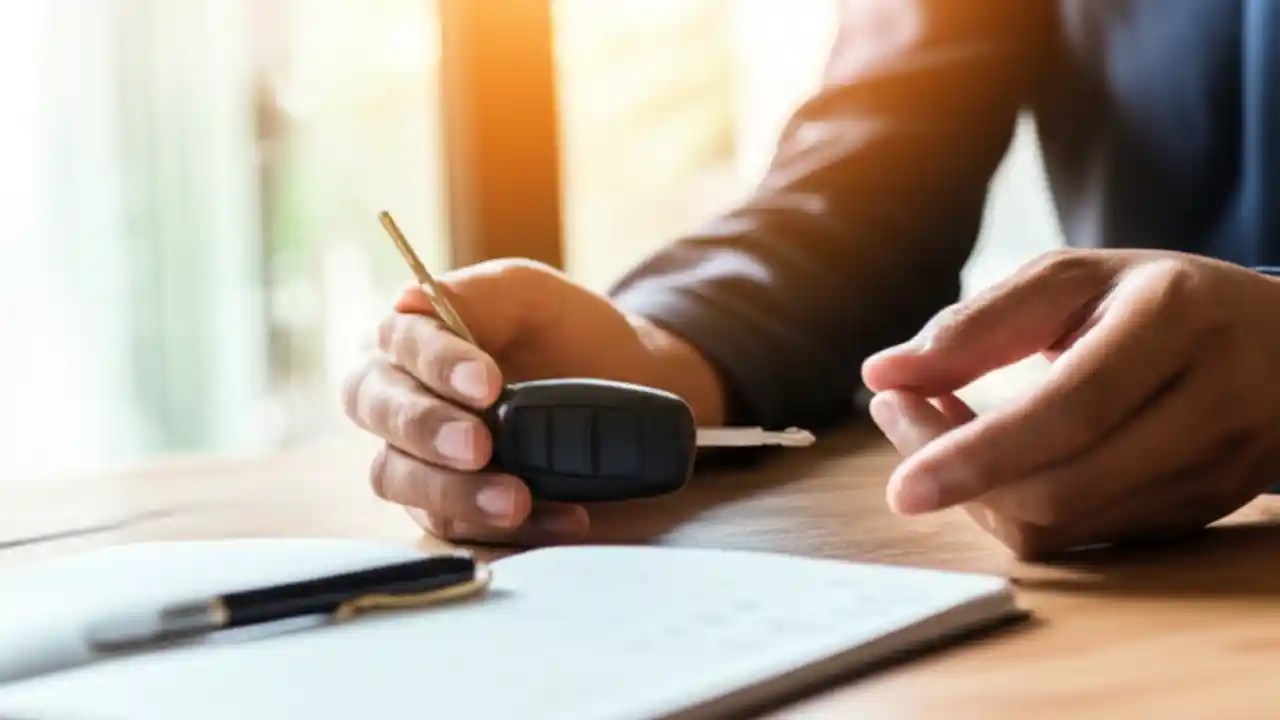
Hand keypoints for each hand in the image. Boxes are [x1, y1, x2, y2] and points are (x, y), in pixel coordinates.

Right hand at [342, 259, 724, 544]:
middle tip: (479, 445)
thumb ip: (480, 294)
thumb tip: (410, 299)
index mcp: (410, 336)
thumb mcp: (534, 297)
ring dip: (457, 493)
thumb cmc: (567, 331)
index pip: (399, 344)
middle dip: (428, 431)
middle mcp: (397, 396)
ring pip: (402, 479)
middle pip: (381, 413)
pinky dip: (510, 529)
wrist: (626, 388)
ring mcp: (416, 458)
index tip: (489, 384)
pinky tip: (564, 517)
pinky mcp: (446, 510)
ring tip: (517, 499)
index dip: (437, 364)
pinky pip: (456, 530)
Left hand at [862, 249, 1279, 557]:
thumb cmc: (1158, 300)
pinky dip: (1014, 505)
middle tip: (899, 418)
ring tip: (937, 429)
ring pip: (1064, 524)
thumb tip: (884, 372)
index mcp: (1176, 321)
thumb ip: (980, 323)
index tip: (897, 482)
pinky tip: (989, 457)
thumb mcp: (1075, 279)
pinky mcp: (1198, 514)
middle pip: (1061, 486)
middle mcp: (1209, 403)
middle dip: (959, 474)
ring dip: (977, 491)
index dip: (975, 453)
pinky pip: (1081, 536)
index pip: (1067, 411)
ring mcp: (1213, 470)